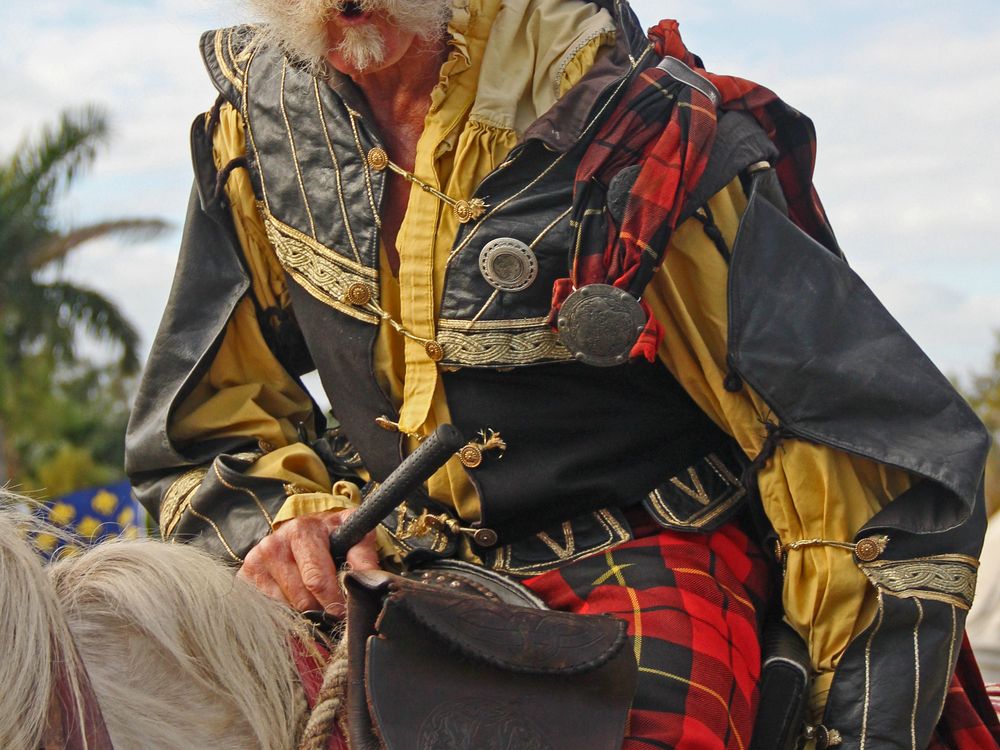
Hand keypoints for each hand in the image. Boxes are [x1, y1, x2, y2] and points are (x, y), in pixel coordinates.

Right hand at [237, 508, 379, 615]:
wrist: (301, 530)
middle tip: (333, 618)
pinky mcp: (244, 578)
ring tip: (315, 606)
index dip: (334, 602)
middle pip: (301, 599)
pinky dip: (286, 615)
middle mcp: (274, 544)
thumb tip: (372, 582)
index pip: (316, 580)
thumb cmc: (330, 536)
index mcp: (301, 531)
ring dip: (303, 615)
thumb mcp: (352, 535)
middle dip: (321, 612)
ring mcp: (255, 561)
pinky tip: (295, 604)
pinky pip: (269, 612)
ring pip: (285, 609)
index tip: (345, 616)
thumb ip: (364, 556)